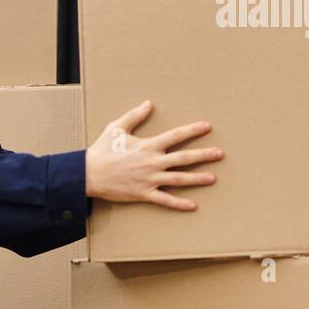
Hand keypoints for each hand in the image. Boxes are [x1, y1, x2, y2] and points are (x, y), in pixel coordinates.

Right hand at [85, 100, 222, 210]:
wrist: (89, 174)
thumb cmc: (102, 150)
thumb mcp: (116, 128)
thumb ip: (134, 116)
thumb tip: (149, 103)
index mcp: (148, 146)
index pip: (175, 136)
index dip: (192, 130)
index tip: (207, 126)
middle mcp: (152, 162)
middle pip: (184, 158)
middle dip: (203, 155)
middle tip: (220, 154)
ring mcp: (149, 179)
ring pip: (179, 179)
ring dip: (197, 178)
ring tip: (213, 178)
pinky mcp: (144, 193)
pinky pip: (165, 200)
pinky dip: (179, 203)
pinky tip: (193, 205)